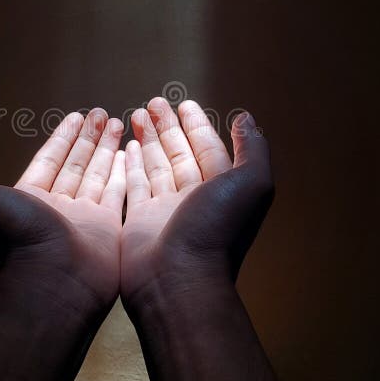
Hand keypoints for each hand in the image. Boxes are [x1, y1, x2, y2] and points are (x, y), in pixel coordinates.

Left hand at [0, 107, 125, 307]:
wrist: (54, 278)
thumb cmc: (16, 237)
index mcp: (30, 200)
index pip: (49, 160)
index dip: (62, 138)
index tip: (77, 116)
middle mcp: (58, 208)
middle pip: (76, 164)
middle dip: (89, 138)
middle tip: (102, 113)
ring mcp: (86, 219)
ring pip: (99, 175)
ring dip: (107, 148)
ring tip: (118, 122)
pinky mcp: (109, 228)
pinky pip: (119, 193)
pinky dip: (124, 172)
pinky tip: (130, 152)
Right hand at [120, 97, 274, 306]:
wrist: (178, 278)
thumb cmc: (216, 228)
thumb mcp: (251, 184)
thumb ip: (253, 149)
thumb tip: (246, 118)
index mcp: (221, 188)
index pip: (207, 147)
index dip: (196, 124)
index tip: (184, 102)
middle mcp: (193, 196)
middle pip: (179, 152)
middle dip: (168, 126)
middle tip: (153, 101)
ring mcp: (165, 208)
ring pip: (156, 165)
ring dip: (148, 139)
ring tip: (137, 113)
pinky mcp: (139, 219)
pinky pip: (134, 184)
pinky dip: (131, 164)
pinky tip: (126, 146)